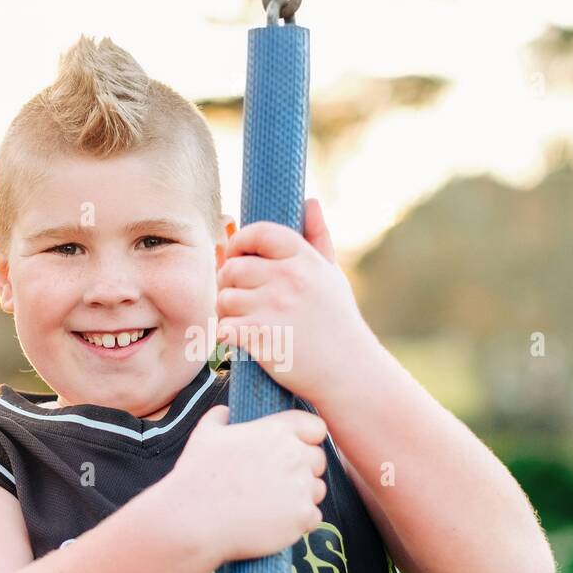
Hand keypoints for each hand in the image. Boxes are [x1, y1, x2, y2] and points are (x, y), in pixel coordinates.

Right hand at [167, 403, 327, 563]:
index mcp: (276, 431)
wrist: (193, 521)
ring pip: (317, 489)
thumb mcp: (205, 435)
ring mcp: (301, 487)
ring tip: (272, 504)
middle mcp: (294, 456)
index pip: (316, 428)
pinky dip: (298, 522)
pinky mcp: (302, 517)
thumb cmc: (196, 476)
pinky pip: (313, 517)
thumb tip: (225, 412)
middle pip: (318, 460)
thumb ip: (219, 417)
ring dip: (302, 496)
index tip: (294, 450)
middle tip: (276, 482)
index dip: (307, 439)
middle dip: (303, 469)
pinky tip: (274, 521)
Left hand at [215, 199, 374, 404]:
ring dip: (227, 312)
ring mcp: (273, 308)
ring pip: (224, 298)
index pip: (260, 232)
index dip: (241, 242)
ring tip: (243, 321)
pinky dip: (227, 335)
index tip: (237, 255)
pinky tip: (242, 340)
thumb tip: (309, 200)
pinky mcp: (261, 337)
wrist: (349, 372)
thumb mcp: (333, 276)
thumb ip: (318, 236)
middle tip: (239, 298)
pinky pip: (224, 327)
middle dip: (229, 283)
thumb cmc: (338, 323)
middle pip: (233, 268)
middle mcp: (289, 279)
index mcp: (305, 260)